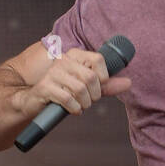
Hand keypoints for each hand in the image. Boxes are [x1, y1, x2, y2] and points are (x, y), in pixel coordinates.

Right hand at [12, 47, 131, 119]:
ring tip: (80, 105)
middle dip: (94, 95)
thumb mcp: (88, 88)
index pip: (99, 59)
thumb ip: (107, 85)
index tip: (98, 87)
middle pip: (91, 77)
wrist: (35, 101)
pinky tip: (73, 109)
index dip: (104, 78)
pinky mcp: (45, 87)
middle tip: (89, 101)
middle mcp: (63, 60)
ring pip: (80, 89)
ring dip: (85, 103)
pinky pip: (68, 99)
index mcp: (75, 55)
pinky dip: (75, 108)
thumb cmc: (64, 93)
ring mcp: (53, 73)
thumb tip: (129, 83)